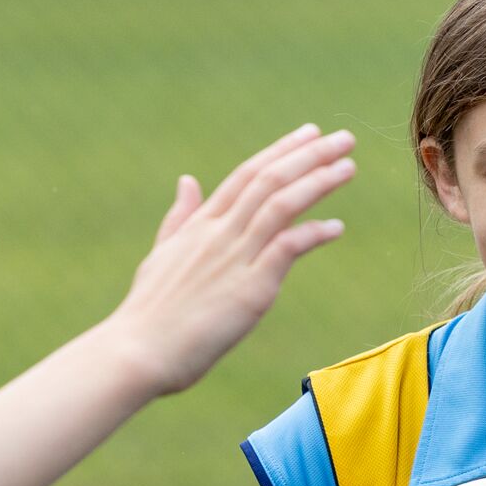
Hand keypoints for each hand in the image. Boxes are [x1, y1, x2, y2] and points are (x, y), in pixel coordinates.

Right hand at [107, 125, 356, 395]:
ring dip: (317, 182)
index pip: (246, 175)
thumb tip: (187, 180)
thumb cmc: (148, 314)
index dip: (280, 151)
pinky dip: (313, 233)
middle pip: (268, 179)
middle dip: (309, 155)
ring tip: (348, 166)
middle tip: (343, 139)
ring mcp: (234, 258)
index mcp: (200, 224)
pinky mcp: (249, 288)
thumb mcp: (161, 255)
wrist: (137, 351)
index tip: (309, 134)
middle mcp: (219, 233)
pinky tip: (337, 227)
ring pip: (280, 205)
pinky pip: (287, 248)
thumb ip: (179, 218)